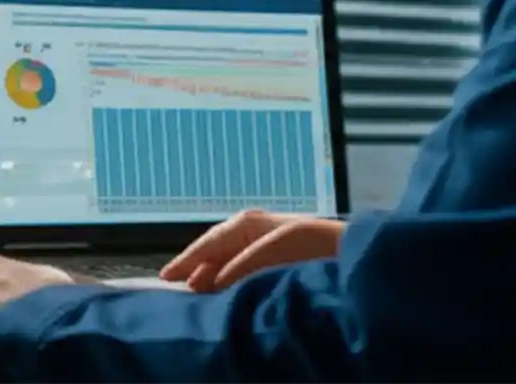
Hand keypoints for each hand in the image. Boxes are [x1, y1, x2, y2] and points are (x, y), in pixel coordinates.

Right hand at [160, 209, 343, 291]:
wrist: (348, 251)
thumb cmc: (313, 245)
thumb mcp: (272, 250)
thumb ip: (239, 265)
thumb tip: (212, 282)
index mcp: (247, 223)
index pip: (209, 243)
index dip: (187, 259)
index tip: (166, 276)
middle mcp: (253, 229)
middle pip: (217, 248)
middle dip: (198, 266)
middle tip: (179, 286)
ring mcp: (265, 241)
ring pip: (229, 257)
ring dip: (213, 273)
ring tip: (198, 291)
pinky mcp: (277, 255)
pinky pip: (243, 264)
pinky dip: (229, 276)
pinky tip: (226, 289)